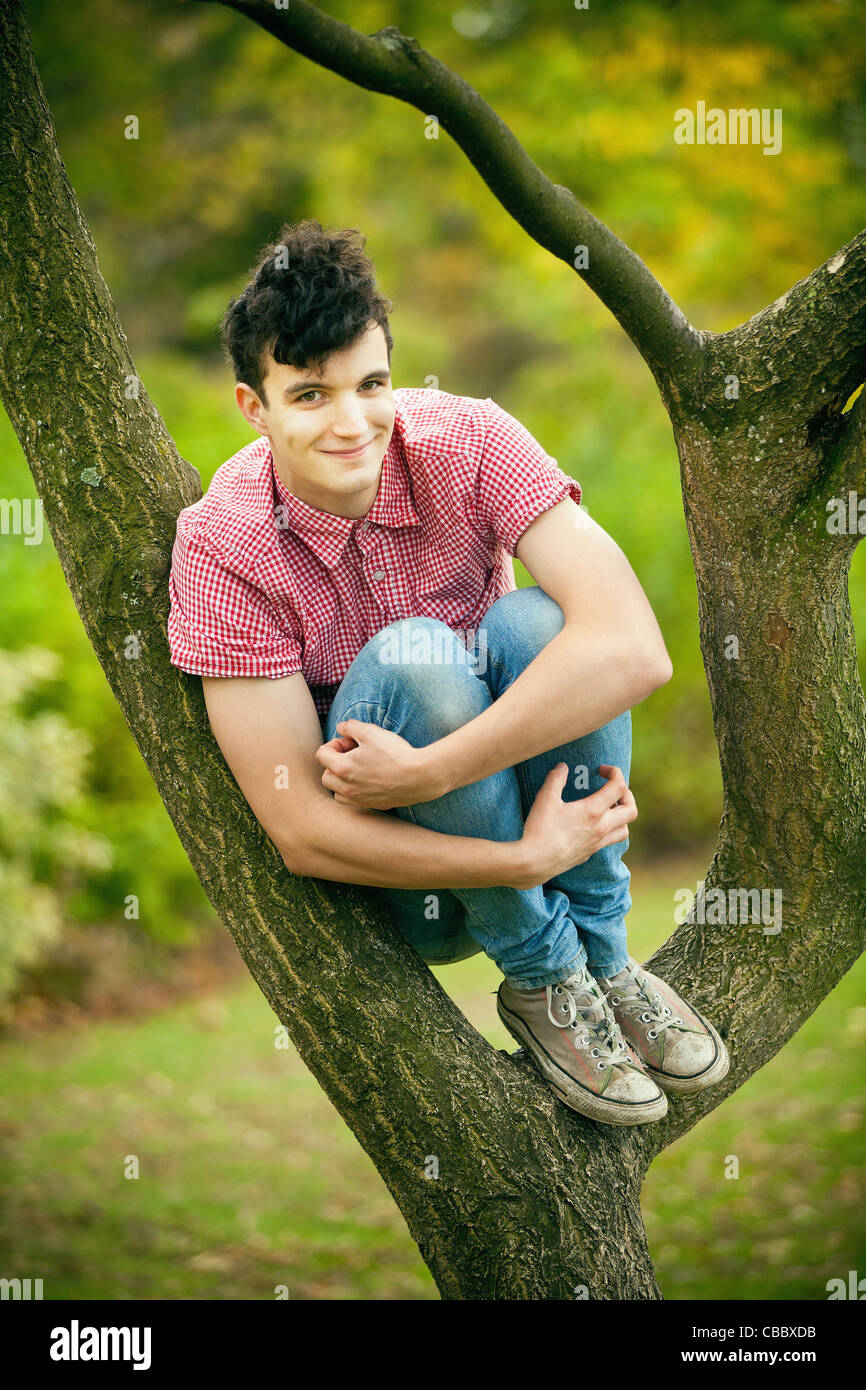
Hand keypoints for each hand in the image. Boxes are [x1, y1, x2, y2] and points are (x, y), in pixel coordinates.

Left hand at [314, 719, 440, 809]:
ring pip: (337, 792)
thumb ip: (350, 727)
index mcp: (342, 768)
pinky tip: (370, 779)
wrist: (420, 777)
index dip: (333, 744)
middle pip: (325, 776)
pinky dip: (355, 791)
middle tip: (353, 754)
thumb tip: (341, 728)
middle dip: (334, 763)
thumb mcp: (371, 732)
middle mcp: (346, 788)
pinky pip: (354, 801)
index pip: (320, 755)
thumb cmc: (395, 753)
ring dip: (341, 780)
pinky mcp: (372, 805)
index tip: (349, 742)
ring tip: (358, 769)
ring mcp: (359, 799)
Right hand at [516, 763, 636, 887]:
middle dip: (627, 795)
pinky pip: (609, 841)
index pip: (619, 787)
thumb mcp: (545, 798)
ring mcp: (597, 843)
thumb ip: (556, 779)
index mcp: (593, 811)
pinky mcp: (589, 853)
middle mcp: (601, 828)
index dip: (615, 773)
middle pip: (631, 810)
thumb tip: (562, 767)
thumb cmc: (540, 829)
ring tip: (607, 808)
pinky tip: (594, 826)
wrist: (534, 863)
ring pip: (625, 829)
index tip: (601, 770)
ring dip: (621, 816)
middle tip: (612, 788)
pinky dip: (609, 830)